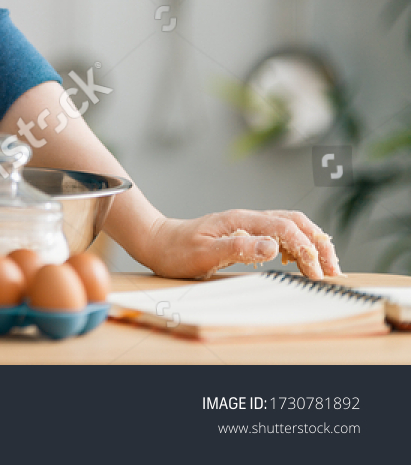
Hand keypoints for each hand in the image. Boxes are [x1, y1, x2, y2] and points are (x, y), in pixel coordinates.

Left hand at [139, 209, 340, 279]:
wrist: (157, 242)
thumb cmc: (176, 251)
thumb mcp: (204, 253)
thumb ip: (238, 248)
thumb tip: (273, 246)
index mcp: (240, 220)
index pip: (285, 228)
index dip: (306, 249)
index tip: (317, 274)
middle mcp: (247, 218)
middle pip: (295, 222)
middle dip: (318, 243)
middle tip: (334, 270)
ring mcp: (246, 224)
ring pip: (289, 226)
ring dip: (311, 242)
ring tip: (325, 266)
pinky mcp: (244, 233)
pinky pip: (278, 233)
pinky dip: (297, 244)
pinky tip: (300, 261)